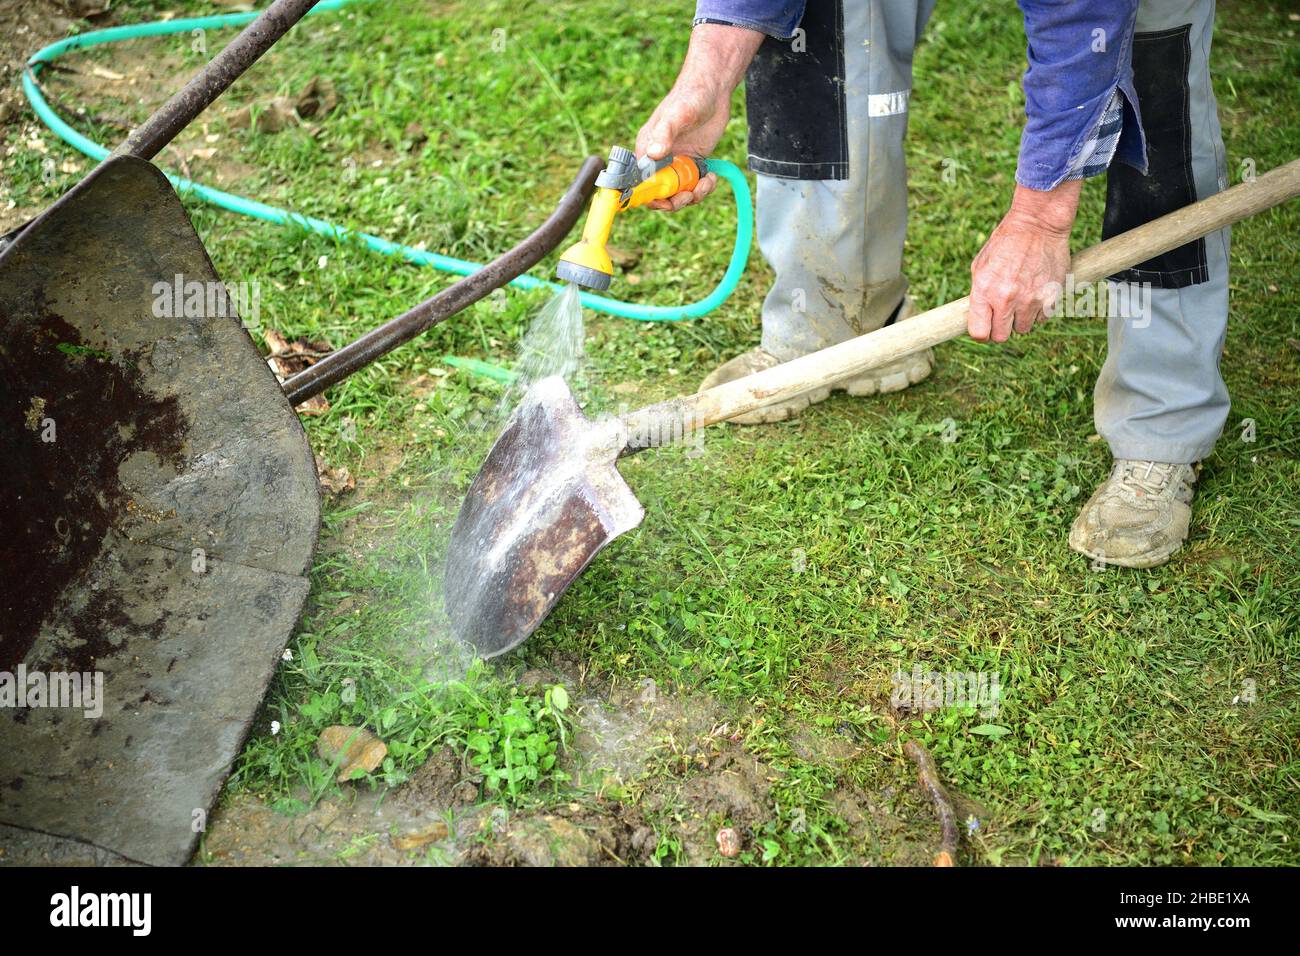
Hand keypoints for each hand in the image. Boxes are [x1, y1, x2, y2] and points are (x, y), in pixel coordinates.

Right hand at [634, 23, 761, 211]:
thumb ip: (664, 134)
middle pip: (659, 194)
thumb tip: (653, 154)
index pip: (639, 183)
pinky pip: (694, 186)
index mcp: (646, 150)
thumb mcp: (677, 115)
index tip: (666, 201)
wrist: (714, 89)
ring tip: (706, 182)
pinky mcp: (692, 163)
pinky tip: (712, 177)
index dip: (650, 197)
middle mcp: (659, 160)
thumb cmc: (690, 96)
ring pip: (678, 193)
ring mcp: (676, 163)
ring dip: (693, 195)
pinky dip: (703, 188)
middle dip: (674, 200)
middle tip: (690, 193)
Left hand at [968, 180, 1080, 341]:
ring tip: (1021, 297)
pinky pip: (1042, 318)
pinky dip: (1039, 310)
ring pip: (1023, 328)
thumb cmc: (1005, 244)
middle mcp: (1007, 299)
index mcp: (985, 290)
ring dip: (1021, 318)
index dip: (981, 333)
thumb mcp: (980, 265)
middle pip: (1001, 336)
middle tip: (1003, 314)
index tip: (985, 328)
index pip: (979, 332)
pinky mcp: (1051, 297)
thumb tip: (978, 318)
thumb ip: (978, 294)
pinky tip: (1036, 291)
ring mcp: (1031, 300)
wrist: (1038, 225)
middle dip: (1000, 328)